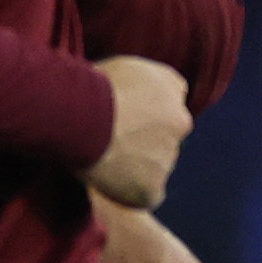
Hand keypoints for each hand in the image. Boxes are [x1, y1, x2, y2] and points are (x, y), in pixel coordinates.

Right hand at [83, 54, 191, 206]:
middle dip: (144, 141)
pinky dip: (129, 191)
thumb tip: (127, 95)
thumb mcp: (119, 68)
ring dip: (135, 166)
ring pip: (156, 165)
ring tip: (101, 157)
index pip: (168, 103)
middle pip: (166, 136)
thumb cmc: (86, 87)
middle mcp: (180, 120)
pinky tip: (107, 179)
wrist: (80, 116)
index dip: (146, 114)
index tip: (126, 119)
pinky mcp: (153, 186)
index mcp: (171, 85)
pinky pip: (146, 194)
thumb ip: (135, 83)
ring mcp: (169, 155)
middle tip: (111, 142)